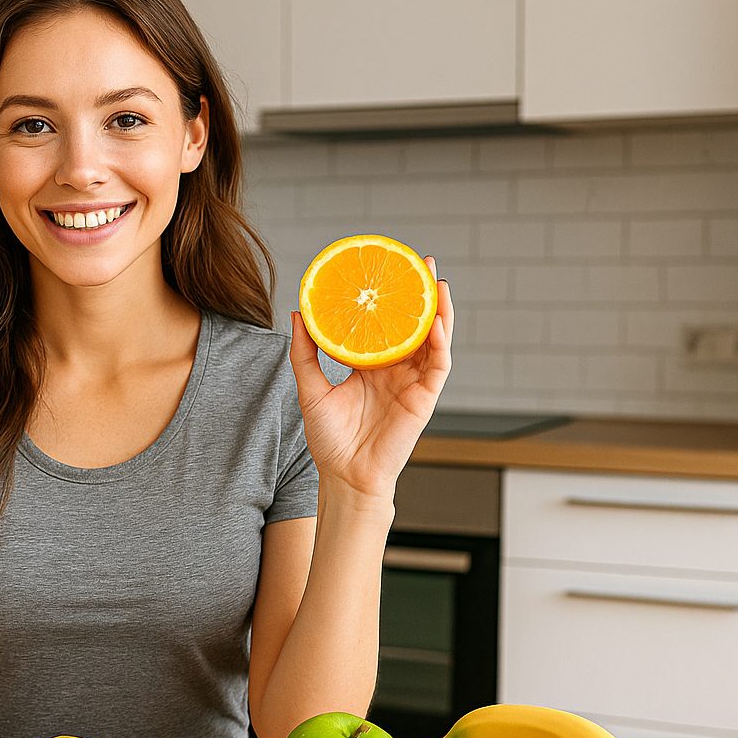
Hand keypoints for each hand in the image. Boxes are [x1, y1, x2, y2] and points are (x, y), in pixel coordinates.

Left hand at [288, 257, 453, 502]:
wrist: (344, 476)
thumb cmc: (329, 439)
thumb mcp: (310, 388)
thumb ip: (305, 353)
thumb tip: (298, 313)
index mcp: (371, 365)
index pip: (385, 324)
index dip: (389, 298)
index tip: (386, 268)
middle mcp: (396, 370)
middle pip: (414, 324)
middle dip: (421, 293)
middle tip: (421, 261)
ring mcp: (413, 382)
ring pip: (434, 340)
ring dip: (439, 311)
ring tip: (437, 282)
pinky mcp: (424, 399)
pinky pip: (438, 366)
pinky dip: (440, 343)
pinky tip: (436, 323)